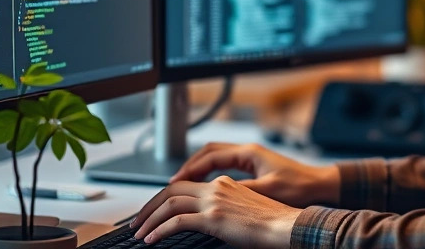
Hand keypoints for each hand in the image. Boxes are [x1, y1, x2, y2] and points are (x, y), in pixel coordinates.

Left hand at [131, 176, 302, 247]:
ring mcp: (214, 201)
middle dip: (149, 205)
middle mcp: (216, 187)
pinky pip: (176, 221)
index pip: (185, 185)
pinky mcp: (213, 217)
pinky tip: (152, 240)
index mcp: (224, 184)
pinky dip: (159, 230)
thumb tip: (210, 223)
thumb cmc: (273, 223)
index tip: (154, 210)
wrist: (287, 226)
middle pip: (171, 189)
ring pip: (169, 203)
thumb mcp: (244, 211)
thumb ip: (224, 211)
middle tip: (137, 221)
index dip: (165, 196)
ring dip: (149, 218)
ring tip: (139, 233)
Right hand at [170, 142, 339, 207]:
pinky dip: (211, 174)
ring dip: (198, 169)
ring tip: (183, 185)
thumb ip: (242, 191)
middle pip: (208, 153)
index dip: (189, 169)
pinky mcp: (255, 167)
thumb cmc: (300, 187)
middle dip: (188, 166)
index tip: (174, 182)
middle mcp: (248, 151)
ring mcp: (251, 158)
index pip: (209, 156)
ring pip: (216, 158)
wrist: (321, 185)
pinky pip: (225, 166)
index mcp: (249, 153)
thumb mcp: (268, 190)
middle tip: (172, 183)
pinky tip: (204, 188)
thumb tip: (215, 194)